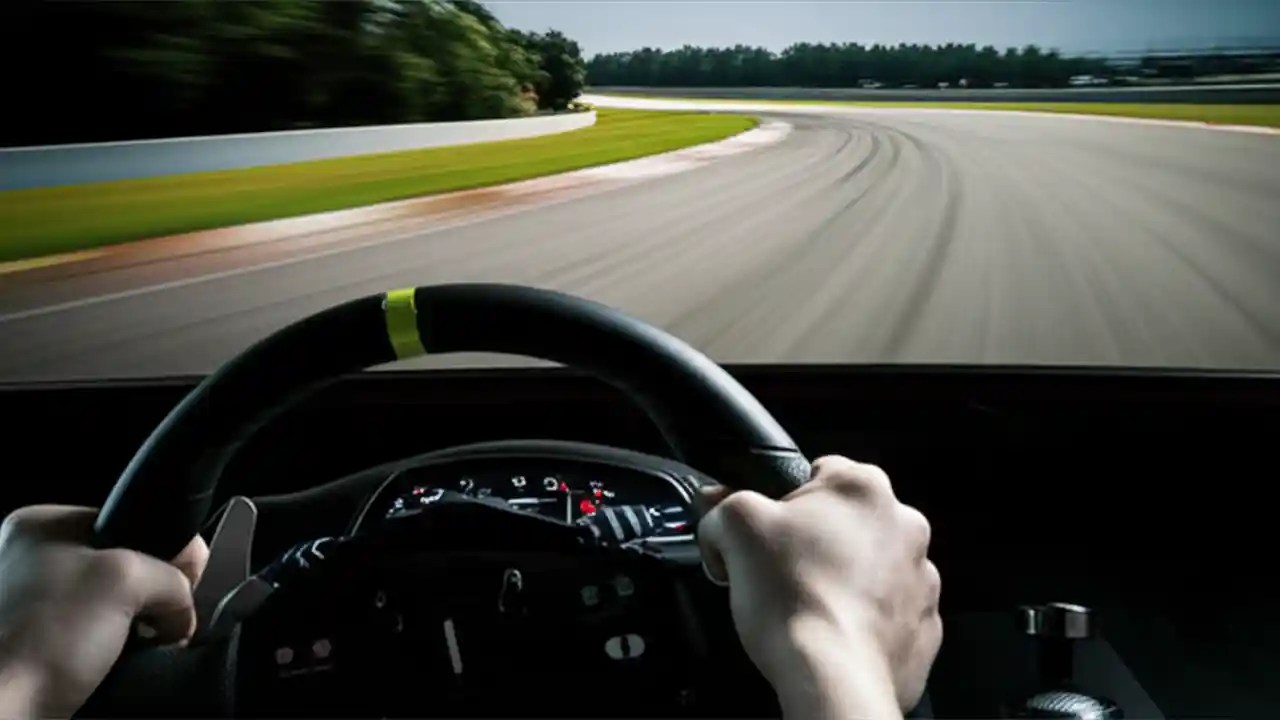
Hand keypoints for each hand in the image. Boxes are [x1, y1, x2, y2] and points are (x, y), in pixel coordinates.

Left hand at [0, 505, 207, 718]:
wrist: (7, 714)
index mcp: (42, 525)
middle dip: (151, 595)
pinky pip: (99, 637)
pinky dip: (117, 649)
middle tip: (157, 621)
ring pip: (115, 605)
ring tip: (136, 647)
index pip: (132, 521)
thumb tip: (182, 606)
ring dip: (137, 626)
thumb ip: (170, 576)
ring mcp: (32, 605)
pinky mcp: (40, 645)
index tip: (179, 584)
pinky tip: (117, 662)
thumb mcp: (127, 580)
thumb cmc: (47, 641)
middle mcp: (32, 559)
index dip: (166, 553)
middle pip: (127, 565)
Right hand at [697, 456, 940, 718]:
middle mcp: (904, 524)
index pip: (818, 471)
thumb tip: (718, 511)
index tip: (767, 531)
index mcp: (863, 487)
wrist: (833, 677)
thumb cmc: (793, 598)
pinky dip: (863, 619)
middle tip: (782, 571)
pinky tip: (833, 631)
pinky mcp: (924, 624)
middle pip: (847, 521)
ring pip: (871, 566)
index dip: (783, 502)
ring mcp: (921, 576)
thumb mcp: (735, 527)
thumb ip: (724, 505)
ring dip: (845, 579)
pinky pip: (888, 612)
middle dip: (816, 541)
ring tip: (808, 605)